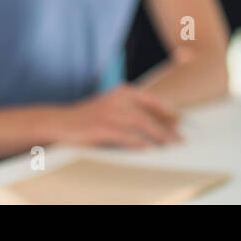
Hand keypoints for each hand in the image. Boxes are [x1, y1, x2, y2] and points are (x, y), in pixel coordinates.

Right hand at [55, 84, 182, 148]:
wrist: (59, 122)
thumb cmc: (90, 116)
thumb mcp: (113, 105)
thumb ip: (134, 109)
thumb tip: (159, 122)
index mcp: (124, 91)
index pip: (154, 101)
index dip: (170, 113)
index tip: (181, 123)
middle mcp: (119, 99)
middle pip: (150, 114)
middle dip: (168, 128)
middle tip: (180, 140)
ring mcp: (110, 113)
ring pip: (141, 124)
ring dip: (158, 136)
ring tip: (169, 145)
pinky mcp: (101, 128)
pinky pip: (124, 136)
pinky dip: (137, 142)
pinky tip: (147, 149)